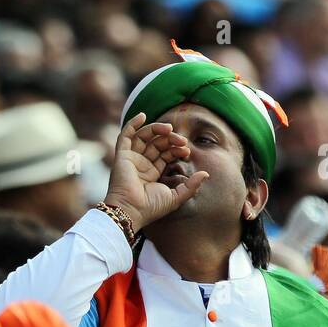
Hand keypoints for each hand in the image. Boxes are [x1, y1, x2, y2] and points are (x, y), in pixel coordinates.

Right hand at [104, 112, 207, 232]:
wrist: (131, 211)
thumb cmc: (151, 208)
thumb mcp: (176, 197)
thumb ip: (191, 186)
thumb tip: (206, 173)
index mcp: (152, 173)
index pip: (166, 153)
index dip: (177, 149)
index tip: (186, 150)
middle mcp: (141, 164)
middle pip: (156, 143)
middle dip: (170, 139)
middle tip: (182, 140)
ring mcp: (131, 159)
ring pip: (144, 136)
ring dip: (157, 129)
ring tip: (169, 129)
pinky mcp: (121, 155)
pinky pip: (125, 135)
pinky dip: (133, 123)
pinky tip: (143, 115)